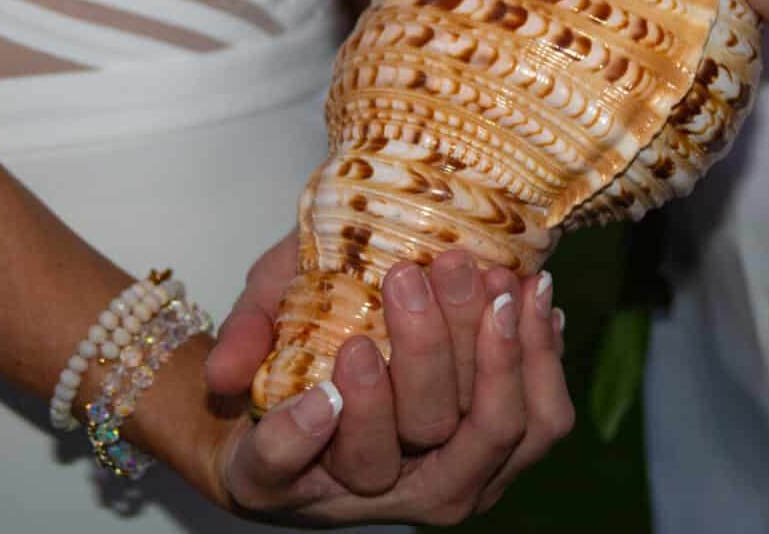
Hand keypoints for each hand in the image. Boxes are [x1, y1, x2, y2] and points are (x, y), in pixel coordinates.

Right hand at [203, 232, 571, 525]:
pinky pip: (544, 418)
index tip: (348, 351)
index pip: (340, 461)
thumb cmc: (286, 367)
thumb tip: (223, 373)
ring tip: (491, 281)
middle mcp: (398, 493)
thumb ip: (238, 346)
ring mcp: (462, 477)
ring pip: (501, 428)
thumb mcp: (247, 341)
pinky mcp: (508, 451)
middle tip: (411, 275)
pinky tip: (534, 293)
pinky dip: (545, 355)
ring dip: (501, 351)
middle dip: (426, 348)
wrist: (338, 395)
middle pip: (427, 428)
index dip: (351, 415)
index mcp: (320, 478)